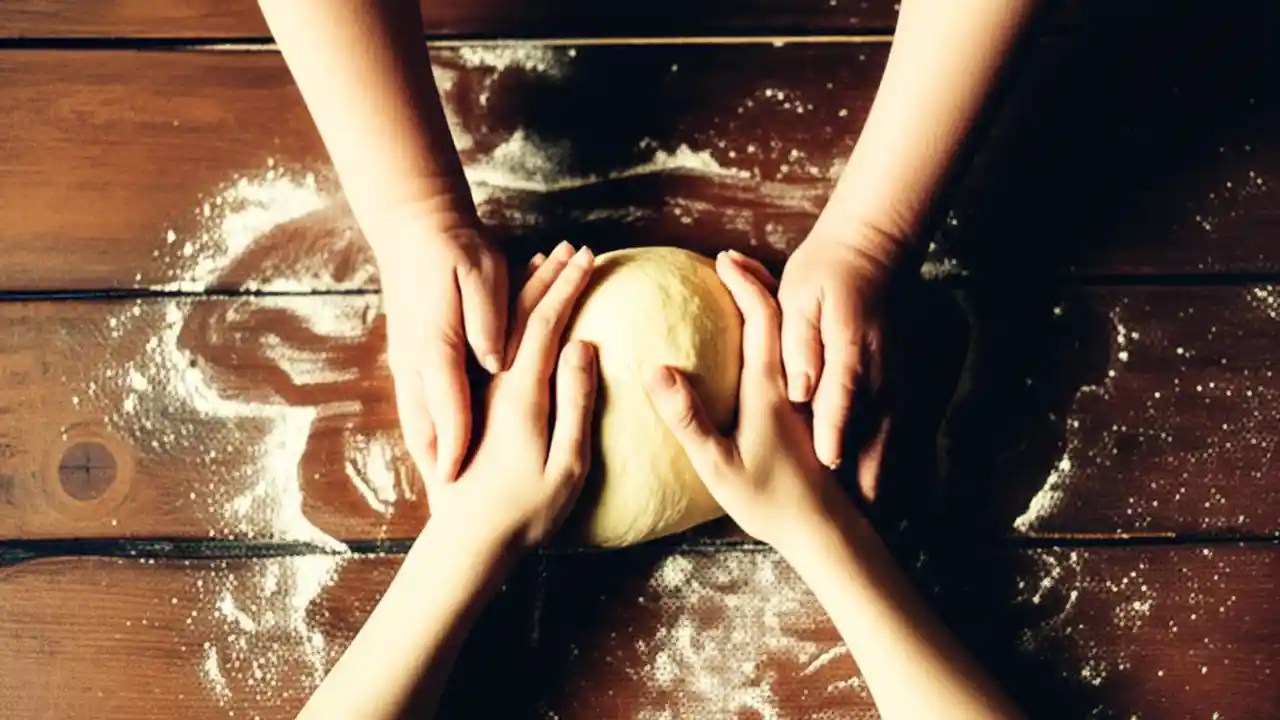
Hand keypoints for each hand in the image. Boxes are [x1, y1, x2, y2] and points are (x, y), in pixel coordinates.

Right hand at [372, 207, 508, 484]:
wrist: (412, 225)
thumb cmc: (452, 247)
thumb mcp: (476, 274)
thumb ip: (487, 320)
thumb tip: (499, 360)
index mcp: (434, 345)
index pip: (446, 406)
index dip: (454, 446)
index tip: (458, 482)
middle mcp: (413, 361)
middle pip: (423, 427)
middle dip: (439, 466)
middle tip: (452, 504)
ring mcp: (405, 361)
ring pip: (414, 420)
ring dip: (431, 454)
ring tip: (447, 491)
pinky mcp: (408, 356)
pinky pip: (414, 406)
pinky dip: (425, 434)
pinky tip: (438, 454)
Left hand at [428, 245, 598, 548]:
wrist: (466, 540)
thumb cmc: (526, 512)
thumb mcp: (566, 465)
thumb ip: (575, 402)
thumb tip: (582, 346)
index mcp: (522, 395)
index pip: (546, 325)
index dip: (568, 287)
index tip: (590, 259)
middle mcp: (496, 384)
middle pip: (523, 315)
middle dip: (550, 278)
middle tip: (575, 248)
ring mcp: (482, 392)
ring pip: (502, 324)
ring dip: (526, 290)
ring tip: (545, 261)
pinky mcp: (475, 404)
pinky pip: (491, 343)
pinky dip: (507, 315)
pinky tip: (514, 305)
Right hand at [644, 251, 851, 551]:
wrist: (826, 530)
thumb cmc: (769, 501)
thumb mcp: (718, 464)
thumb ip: (687, 418)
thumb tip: (656, 369)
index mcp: (770, 387)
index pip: (762, 317)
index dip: (742, 282)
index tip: (720, 259)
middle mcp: (792, 383)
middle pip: (782, 314)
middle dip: (756, 280)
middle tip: (728, 260)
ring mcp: (803, 395)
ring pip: (792, 333)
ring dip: (770, 303)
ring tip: (746, 286)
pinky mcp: (807, 410)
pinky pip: (793, 354)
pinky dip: (778, 332)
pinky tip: (764, 341)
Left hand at [778, 225, 894, 498]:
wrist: (874, 245)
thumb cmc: (829, 270)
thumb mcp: (804, 297)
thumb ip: (801, 344)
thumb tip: (800, 391)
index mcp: (851, 357)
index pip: (839, 412)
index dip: (834, 449)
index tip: (832, 487)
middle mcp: (879, 376)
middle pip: (871, 439)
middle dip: (864, 482)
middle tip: (856, 526)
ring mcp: (892, 380)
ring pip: (884, 439)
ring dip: (876, 478)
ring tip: (867, 522)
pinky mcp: (894, 381)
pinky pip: (889, 429)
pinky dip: (883, 460)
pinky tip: (874, 488)